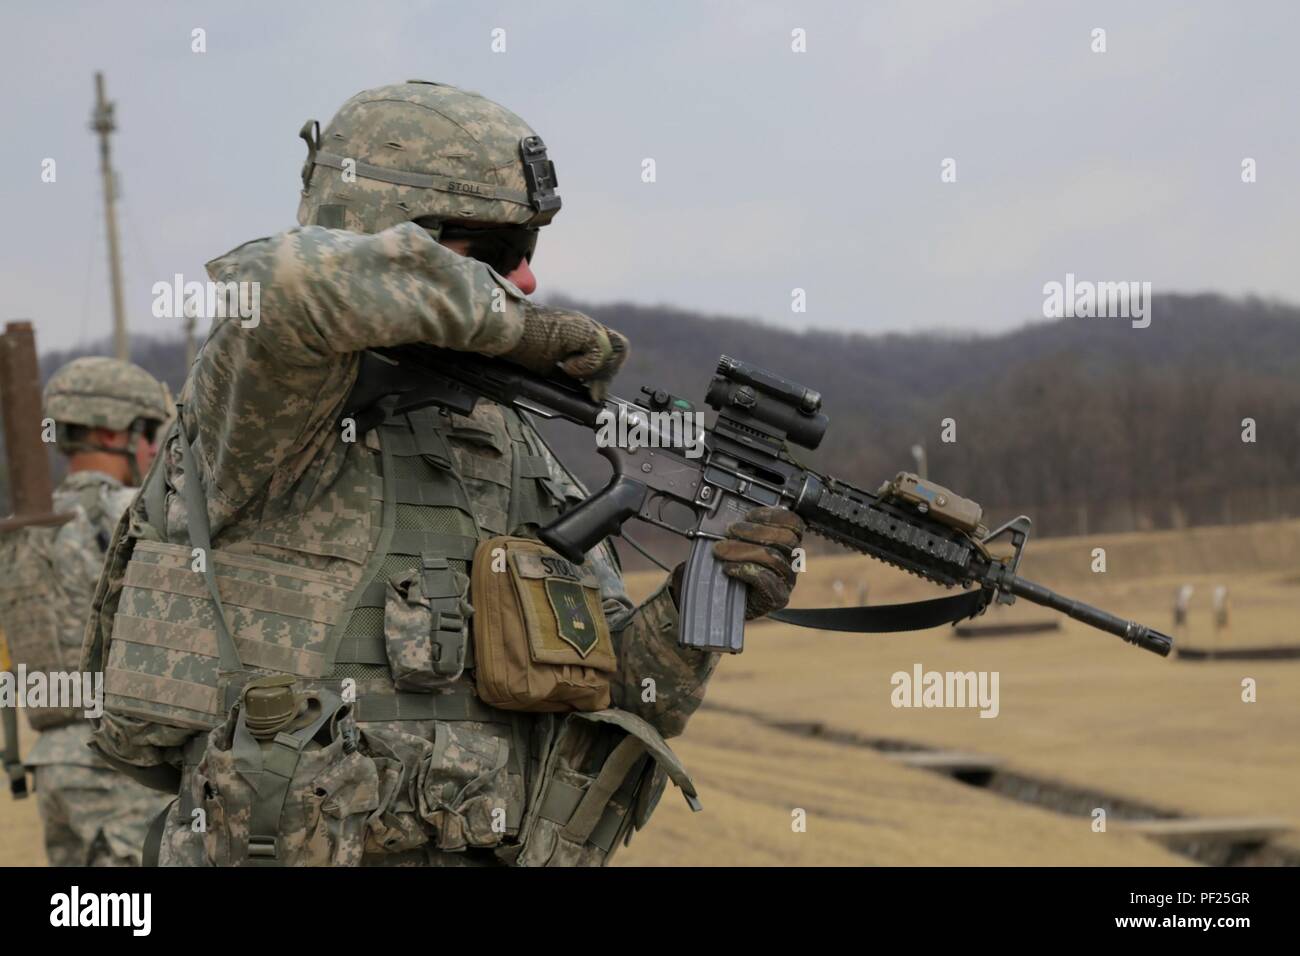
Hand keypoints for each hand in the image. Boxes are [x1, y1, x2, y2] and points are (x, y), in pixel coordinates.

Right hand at [503, 305, 628, 399]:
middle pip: (620, 349)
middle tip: (592, 392)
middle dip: (608, 374)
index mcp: (580, 333)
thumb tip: (581, 393)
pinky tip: (566, 367)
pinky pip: (600, 352)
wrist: (503, 328)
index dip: (606, 372)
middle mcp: (587, 325)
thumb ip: (566, 373)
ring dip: (598, 370)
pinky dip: (585, 366)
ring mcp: (585, 325)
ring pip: (615, 349)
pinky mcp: (581, 328)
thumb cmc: (517, 344)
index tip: (594, 392)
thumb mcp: (547, 364)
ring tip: (575, 375)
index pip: (611, 350)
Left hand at [670, 506, 805, 619]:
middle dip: (754, 531)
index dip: (773, 516)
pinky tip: (728, 568)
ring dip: (742, 550)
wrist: (719, 598)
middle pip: (785, 540)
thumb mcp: (736, 543)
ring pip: (773, 558)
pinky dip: (744, 570)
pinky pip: (766, 579)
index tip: (748, 514)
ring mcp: (787, 580)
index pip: (794, 524)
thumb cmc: (730, 566)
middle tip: (729, 530)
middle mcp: (792, 561)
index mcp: (786, 543)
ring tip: (720, 550)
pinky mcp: (777, 598)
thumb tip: (735, 513)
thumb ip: (743, 528)